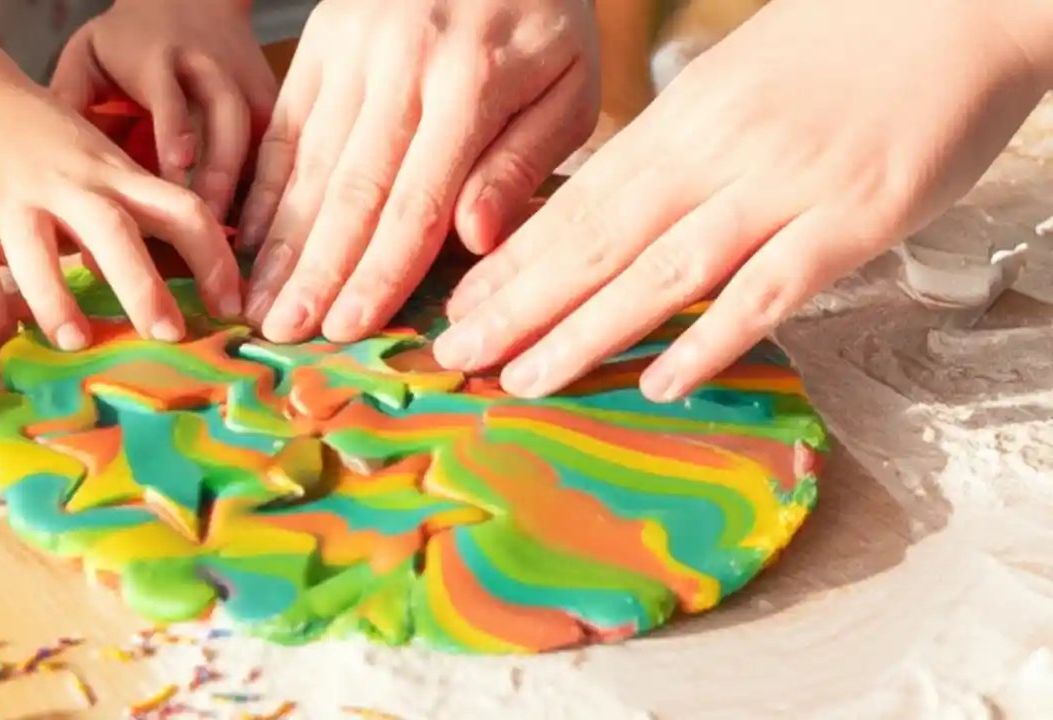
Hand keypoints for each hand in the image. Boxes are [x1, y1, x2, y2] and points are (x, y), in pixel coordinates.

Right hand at [0, 86, 241, 348]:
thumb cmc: (54, 150)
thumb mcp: (106, 167)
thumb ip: (140, 213)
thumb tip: (196, 280)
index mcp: (117, 177)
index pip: (180, 209)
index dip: (213, 257)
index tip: (233, 306)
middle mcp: (70, 187)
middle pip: (112, 231)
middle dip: (143, 285)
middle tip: (169, 335)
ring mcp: (14, 204)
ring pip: (36, 254)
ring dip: (56, 302)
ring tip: (76, 343)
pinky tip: (7, 336)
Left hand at [51, 0, 277, 218]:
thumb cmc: (129, 40)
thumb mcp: (90, 54)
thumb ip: (70, 98)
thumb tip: (48, 163)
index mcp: (160, 55)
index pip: (170, 93)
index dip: (176, 128)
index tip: (179, 167)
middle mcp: (210, 67)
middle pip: (227, 117)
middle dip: (222, 169)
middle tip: (209, 220)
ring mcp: (247, 82)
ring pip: (260, 135)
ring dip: (252, 185)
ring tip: (238, 236)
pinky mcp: (272, 100)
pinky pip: (278, 148)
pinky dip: (272, 186)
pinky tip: (262, 227)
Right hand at [240, 0, 598, 343]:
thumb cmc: (544, 19)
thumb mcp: (570, 86)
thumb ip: (522, 163)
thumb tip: (472, 239)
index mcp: (471, 81)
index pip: (417, 200)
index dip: (379, 272)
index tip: (346, 329)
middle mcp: (400, 64)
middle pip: (350, 189)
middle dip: (313, 271)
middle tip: (281, 332)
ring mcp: (350, 47)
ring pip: (307, 161)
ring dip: (277, 238)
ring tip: (255, 300)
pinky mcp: (321, 40)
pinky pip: (285, 123)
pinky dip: (262, 185)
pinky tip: (246, 235)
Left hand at [434, 0, 1051, 400]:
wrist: (956, 5)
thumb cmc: (838, 49)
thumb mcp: (734, 88)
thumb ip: (675, 154)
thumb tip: (608, 216)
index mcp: (682, 119)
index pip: (578, 202)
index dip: (514, 260)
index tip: (459, 306)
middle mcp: (718, 153)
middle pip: (599, 241)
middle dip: (520, 304)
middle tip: (457, 354)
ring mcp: (783, 187)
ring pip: (664, 270)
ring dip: (587, 330)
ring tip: (525, 377)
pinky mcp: (853, 220)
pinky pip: (769, 290)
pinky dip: (710, 338)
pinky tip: (659, 380)